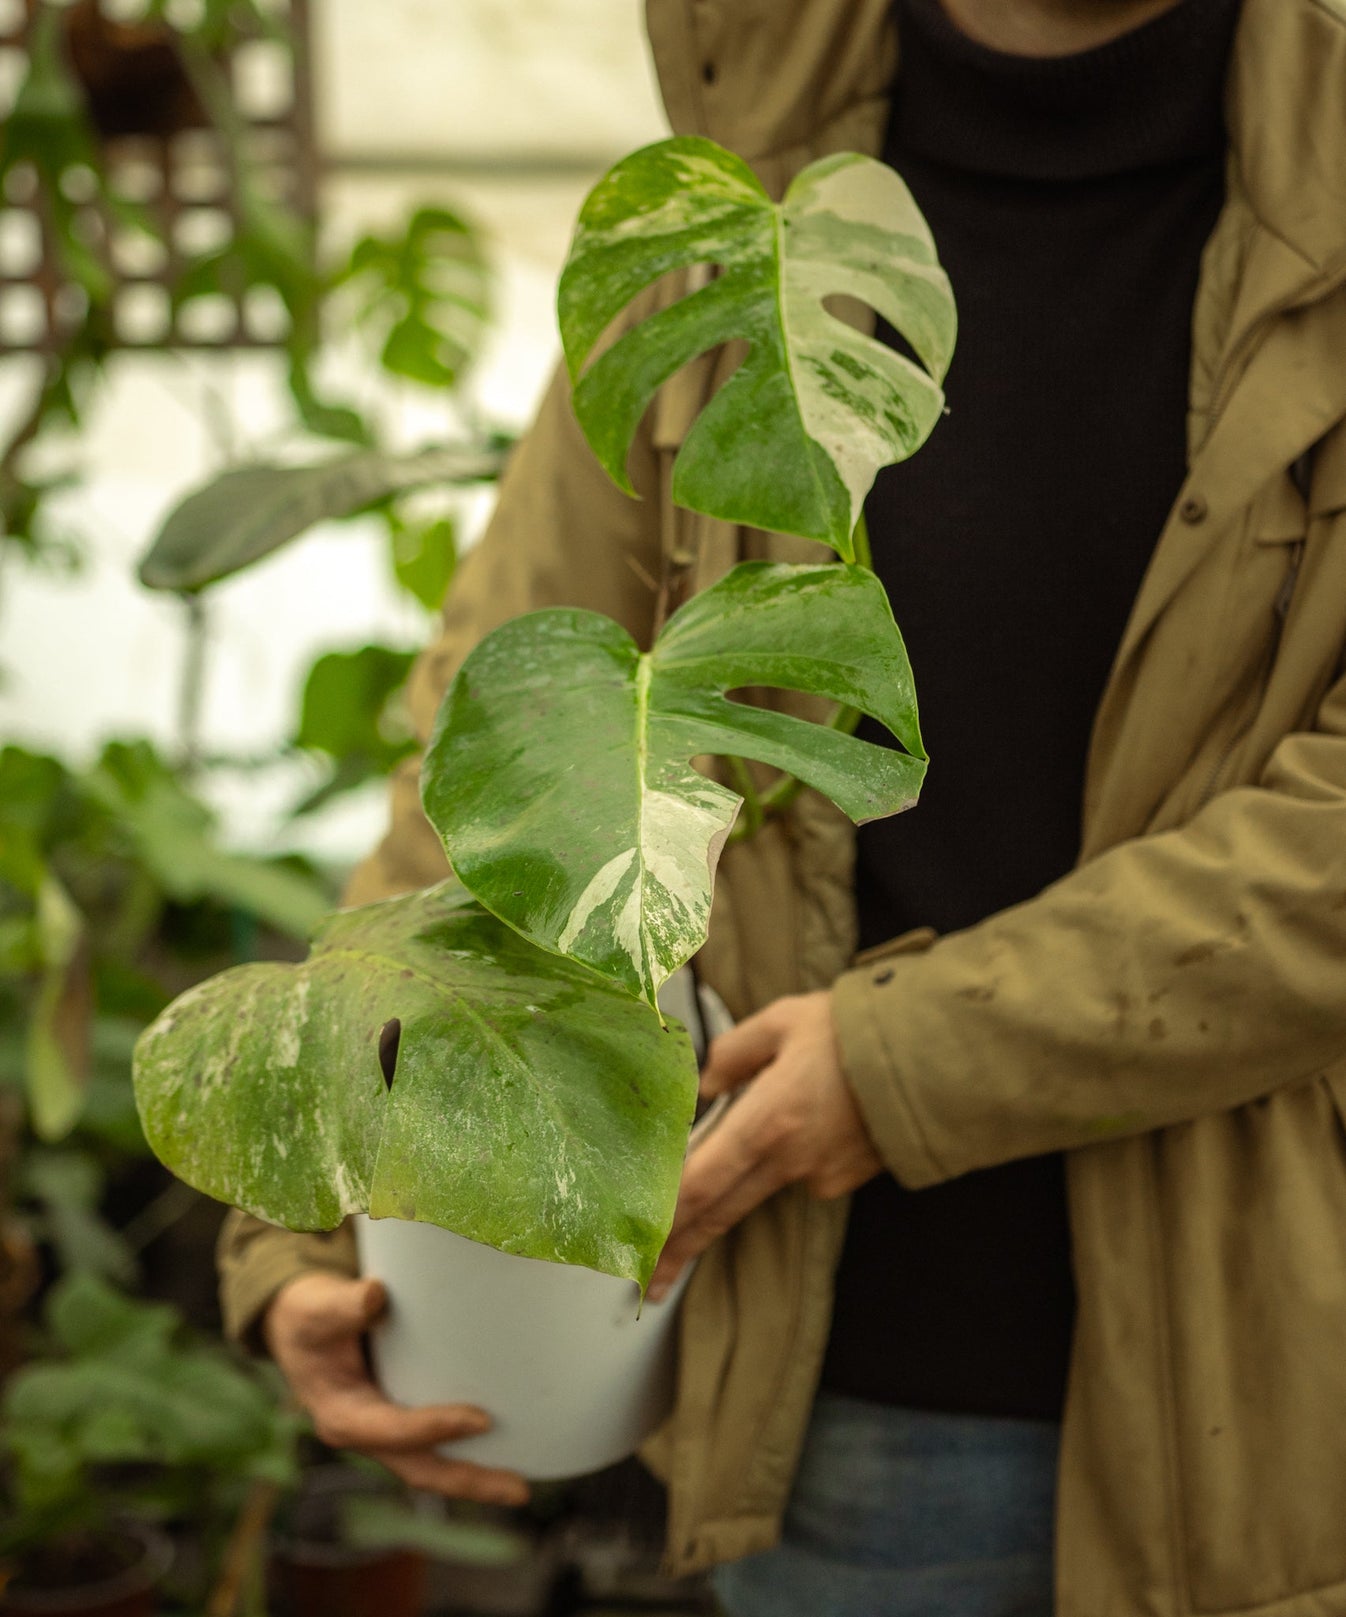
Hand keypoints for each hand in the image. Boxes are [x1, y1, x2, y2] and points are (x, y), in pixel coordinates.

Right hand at [263, 1271, 529, 1504]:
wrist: (298, 1326)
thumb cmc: (309, 1316)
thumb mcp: (316, 1309)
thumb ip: (342, 1304)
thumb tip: (374, 1294)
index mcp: (342, 1416)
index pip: (394, 1431)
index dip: (435, 1429)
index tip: (482, 1420)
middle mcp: (366, 1434)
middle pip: (421, 1469)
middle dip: (470, 1482)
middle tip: (520, 1490)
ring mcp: (385, 1434)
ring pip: (433, 1466)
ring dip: (476, 1477)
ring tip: (523, 1484)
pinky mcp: (399, 1422)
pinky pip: (437, 1447)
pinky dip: (469, 1454)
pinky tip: (509, 1449)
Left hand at [646, 989, 881, 1299]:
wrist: (935, 1054)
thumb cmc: (857, 1030)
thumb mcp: (783, 1021)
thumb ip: (732, 1052)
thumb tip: (706, 1082)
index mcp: (767, 1122)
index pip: (700, 1185)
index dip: (664, 1222)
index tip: (639, 1248)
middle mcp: (790, 1160)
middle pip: (719, 1214)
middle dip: (680, 1248)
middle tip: (649, 1277)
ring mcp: (820, 1176)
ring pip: (757, 1193)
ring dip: (727, 1200)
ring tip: (706, 1200)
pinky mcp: (844, 1178)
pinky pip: (798, 1174)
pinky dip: (784, 1162)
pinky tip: (802, 1124)